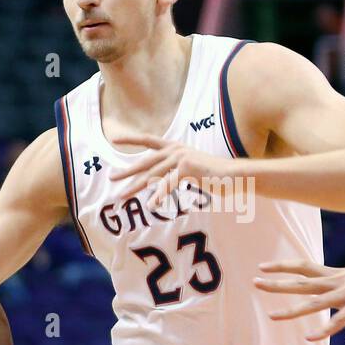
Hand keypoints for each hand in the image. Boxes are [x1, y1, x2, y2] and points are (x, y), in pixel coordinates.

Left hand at [109, 134, 240, 210]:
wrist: (234, 175)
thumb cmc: (211, 175)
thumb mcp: (187, 168)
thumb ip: (170, 170)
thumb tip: (151, 178)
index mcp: (174, 146)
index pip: (148, 140)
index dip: (131, 139)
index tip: (115, 139)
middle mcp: (175, 149)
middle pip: (145, 162)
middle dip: (126, 171)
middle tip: (110, 178)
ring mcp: (181, 157)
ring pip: (152, 176)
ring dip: (135, 188)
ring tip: (122, 197)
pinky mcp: (187, 167)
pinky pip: (167, 185)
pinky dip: (159, 196)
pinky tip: (151, 206)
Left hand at [254, 252, 344, 339]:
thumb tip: (335, 288)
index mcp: (337, 275)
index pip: (304, 267)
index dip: (283, 266)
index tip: (262, 266)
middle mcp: (337, 284)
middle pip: (301, 284)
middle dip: (277, 284)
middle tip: (254, 283)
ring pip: (313, 304)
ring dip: (291, 311)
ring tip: (270, 316)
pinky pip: (339, 322)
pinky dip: (324, 330)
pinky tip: (309, 338)